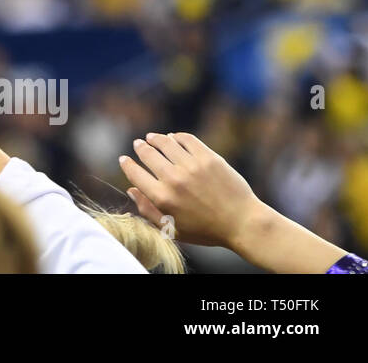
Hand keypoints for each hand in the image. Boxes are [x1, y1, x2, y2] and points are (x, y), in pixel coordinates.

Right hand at [118, 131, 265, 248]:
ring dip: (155, 138)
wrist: (243, 223)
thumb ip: (148, 210)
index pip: (135, 173)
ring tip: (152, 137)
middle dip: (140, 147)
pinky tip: (174, 138)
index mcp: (162, 198)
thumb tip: (131, 190)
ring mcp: (192, 166)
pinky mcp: (209, 158)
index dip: (126, 164)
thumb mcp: (172, 229)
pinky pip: (187, 139)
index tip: (124, 159)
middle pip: (148, 154)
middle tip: (138, 144)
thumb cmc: (206, 230)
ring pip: (165, 142)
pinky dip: (177, 136)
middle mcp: (174, 180)